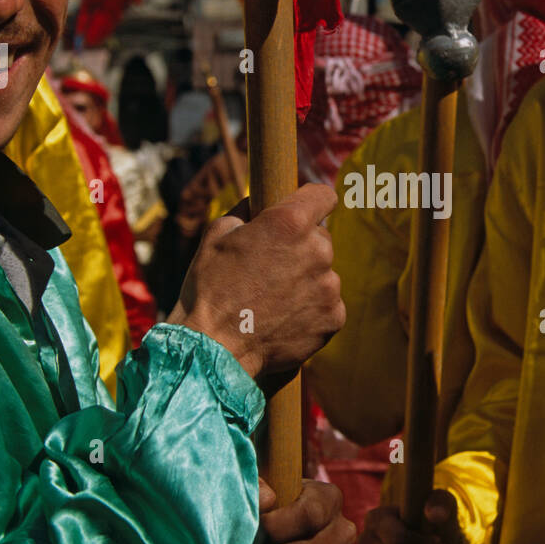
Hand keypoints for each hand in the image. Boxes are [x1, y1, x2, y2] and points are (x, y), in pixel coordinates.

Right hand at [170, 184, 345, 380]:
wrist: (214, 348)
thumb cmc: (209, 288)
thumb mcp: (217, 233)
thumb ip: (248, 212)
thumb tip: (260, 205)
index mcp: (289, 222)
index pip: (323, 195)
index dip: (311, 202)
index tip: (303, 211)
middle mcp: (317, 250)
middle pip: (321, 238)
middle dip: (301, 247)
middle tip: (272, 268)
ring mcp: (329, 286)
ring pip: (324, 273)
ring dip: (306, 280)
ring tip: (273, 300)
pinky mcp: (334, 317)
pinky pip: (328, 304)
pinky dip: (311, 309)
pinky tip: (284, 319)